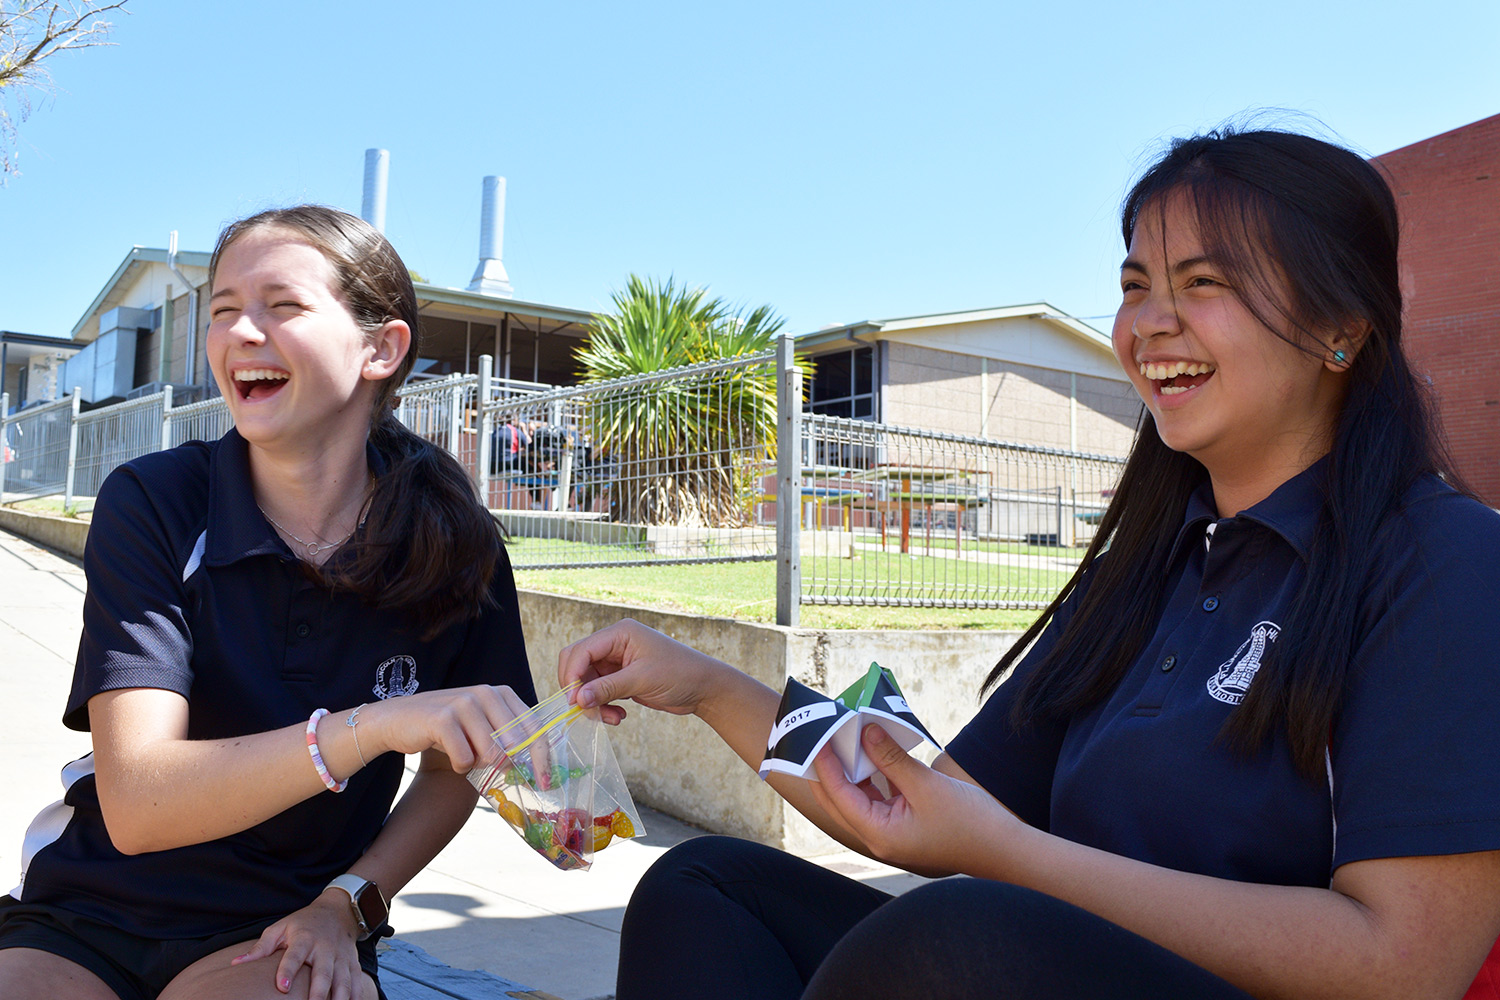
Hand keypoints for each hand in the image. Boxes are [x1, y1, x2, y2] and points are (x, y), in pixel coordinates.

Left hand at [230, 892, 363, 998]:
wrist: (338, 911)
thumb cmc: (303, 924)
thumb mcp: (280, 929)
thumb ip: (260, 948)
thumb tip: (235, 964)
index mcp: (304, 939)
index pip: (295, 956)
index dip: (288, 971)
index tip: (282, 987)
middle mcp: (324, 949)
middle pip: (323, 973)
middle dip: (318, 993)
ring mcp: (341, 957)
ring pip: (343, 980)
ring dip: (339, 998)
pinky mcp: (352, 963)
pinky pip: (356, 981)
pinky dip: (355, 995)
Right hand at [363, 684, 530, 772]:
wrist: (397, 719)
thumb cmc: (445, 727)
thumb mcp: (480, 727)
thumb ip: (506, 739)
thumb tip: (534, 770)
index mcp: (500, 693)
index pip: (534, 726)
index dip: (542, 756)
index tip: (545, 781)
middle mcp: (485, 693)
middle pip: (516, 742)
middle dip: (512, 766)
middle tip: (501, 777)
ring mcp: (464, 703)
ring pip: (491, 753)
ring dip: (479, 764)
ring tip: (464, 757)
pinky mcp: (443, 718)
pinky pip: (465, 758)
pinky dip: (460, 765)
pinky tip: (451, 758)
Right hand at [556, 619, 730, 725]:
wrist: (704, 688)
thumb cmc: (679, 674)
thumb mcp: (642, 680)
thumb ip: (607, 688)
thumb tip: (577, 699)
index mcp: (620, 633)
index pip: (581, 650)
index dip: (572, 675)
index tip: (574, 701)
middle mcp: (615, 644)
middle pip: (578, 664)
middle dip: (579, 689)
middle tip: (587, 711)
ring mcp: (617, 661)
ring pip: (587, 682)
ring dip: (593, 703)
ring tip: (611, 718)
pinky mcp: (621, 678)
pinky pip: (599, 692)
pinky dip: (603, 706)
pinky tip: (618, 716)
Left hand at [807, 724, 1019, 875]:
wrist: (1004, 849)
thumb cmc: (969, 822)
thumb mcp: (926, 784)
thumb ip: (891, 758)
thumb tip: (865, 731)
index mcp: (879, 834)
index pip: (839, 796)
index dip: (825, 765)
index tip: (818, 737)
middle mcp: (879, 838)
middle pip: (841, 800)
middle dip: (831, 769)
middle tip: (825, 736)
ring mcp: (891, 834)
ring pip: (860, 799)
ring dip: (853, 771)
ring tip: (846, 739)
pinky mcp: (905, 826)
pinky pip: (880, 799)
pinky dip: (875, 777)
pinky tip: (875, 753)